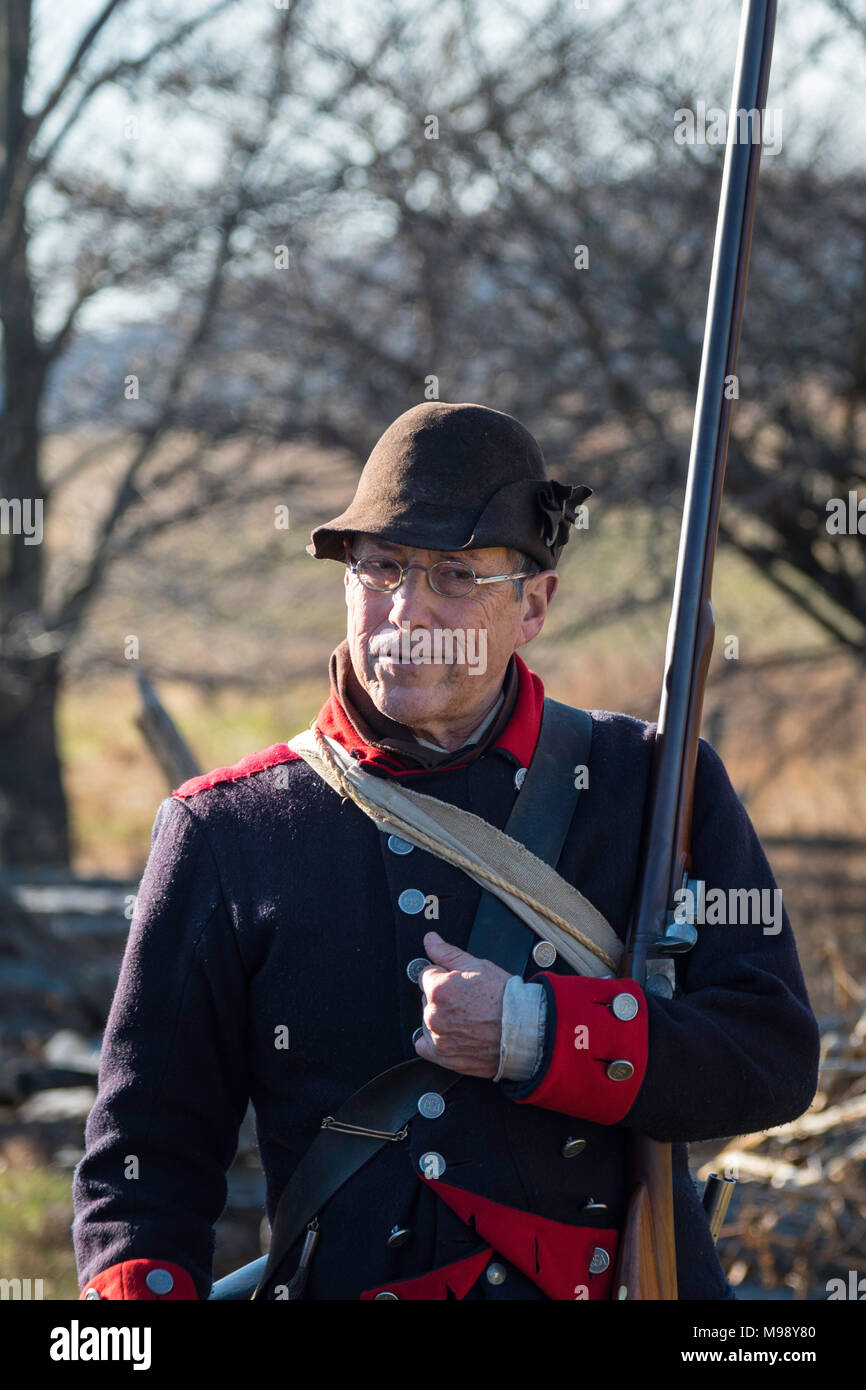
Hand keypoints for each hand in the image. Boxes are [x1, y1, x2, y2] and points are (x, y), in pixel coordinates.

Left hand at [414, 931, 510, 1077]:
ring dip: (440, 1016)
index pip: (426, 974)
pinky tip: (452, 1033)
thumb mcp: (478, 965)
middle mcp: (434, 1015)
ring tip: (466, 1016)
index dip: (444, 974)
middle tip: (467, 999)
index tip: (459, 981)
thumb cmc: (506, 999)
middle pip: (426, 998)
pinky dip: (433, 1039)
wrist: (525, 1030)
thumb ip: (447, 952)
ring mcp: (438, 1037)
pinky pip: (423, 1046)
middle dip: (441, 996)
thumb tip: (430, 940)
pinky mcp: (444, 1056)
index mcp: (439, 989)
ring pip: (427, 1020)